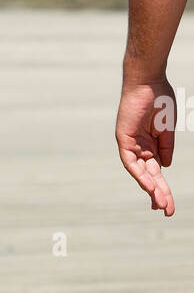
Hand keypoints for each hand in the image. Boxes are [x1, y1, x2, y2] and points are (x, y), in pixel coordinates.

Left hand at [115, 78, 175, 216]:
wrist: (149, 81)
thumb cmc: (159, 100)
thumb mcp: (167, 129)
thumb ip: (165, 148)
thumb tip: (165, 167)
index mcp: (150, 146)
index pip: (156, 172)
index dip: (162, 188)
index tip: (168, 204)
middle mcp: (139, 148)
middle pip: (149, 176)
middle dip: (158, 194)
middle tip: (166, 211)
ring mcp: (131, 145)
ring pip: (140, 172)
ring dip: (150, 188)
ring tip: (159, 202)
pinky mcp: (123, 139)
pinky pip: (130, 161)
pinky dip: (139, 173)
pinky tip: (148, 185)